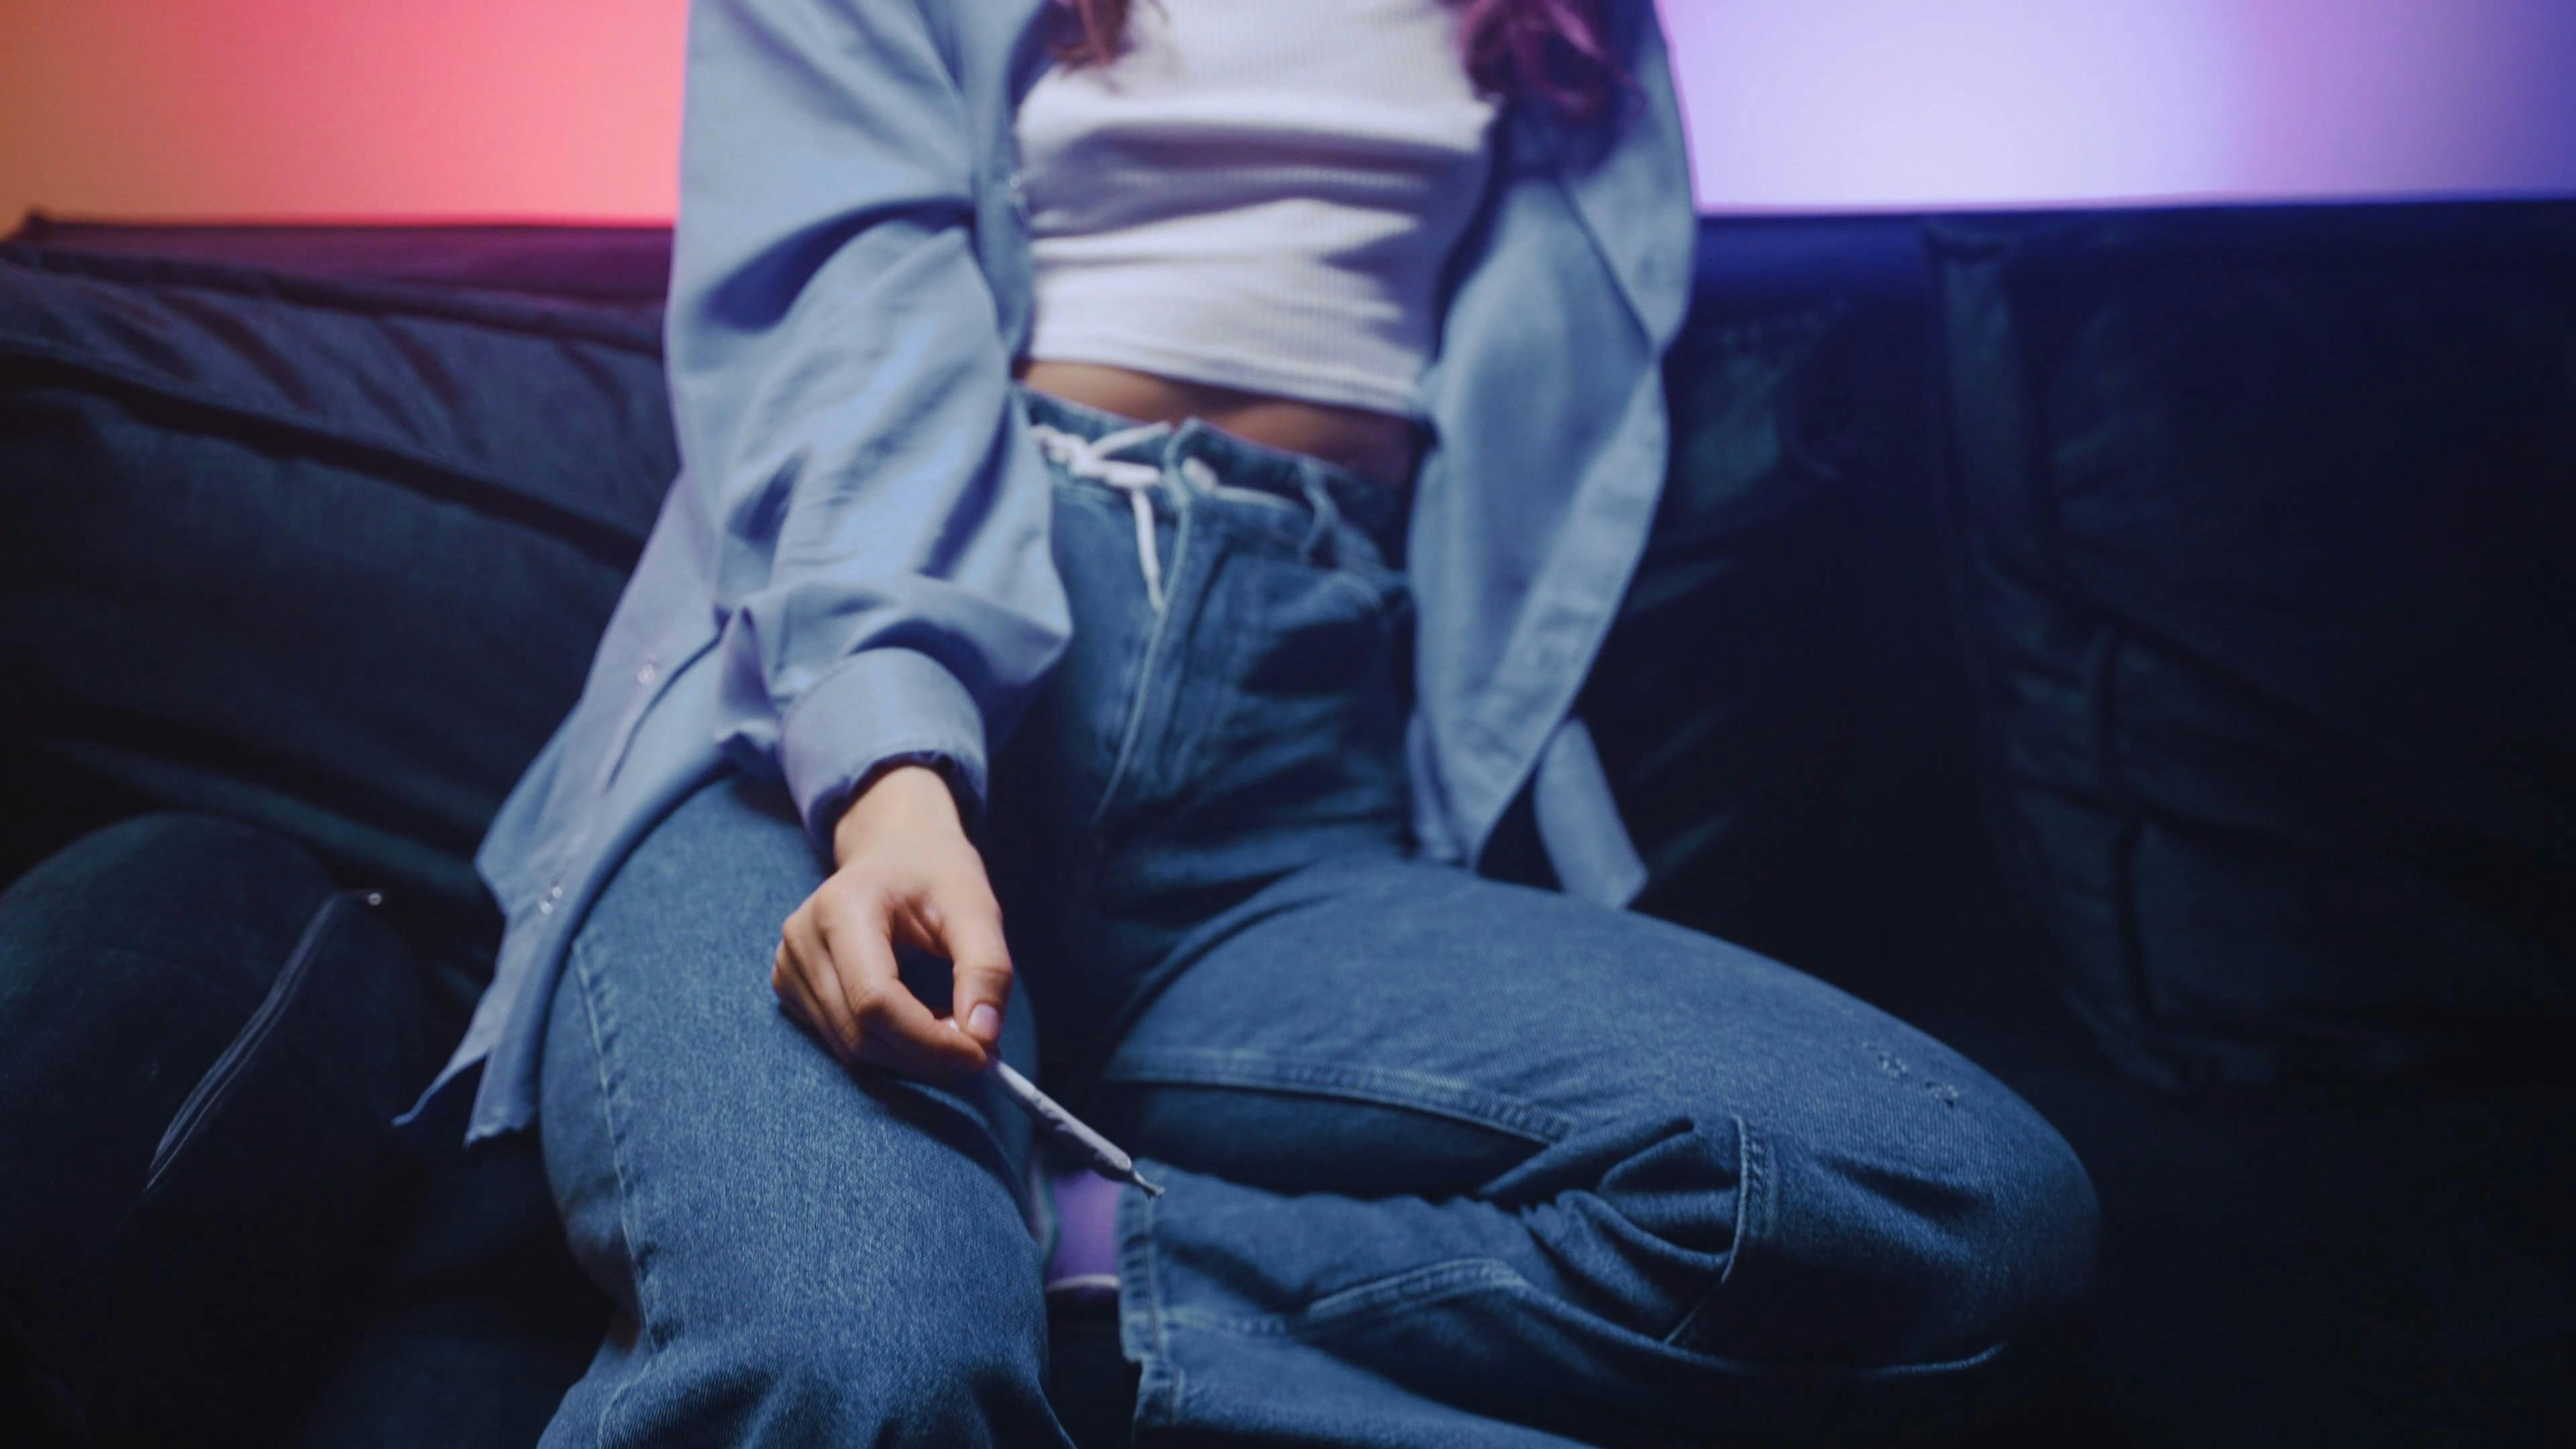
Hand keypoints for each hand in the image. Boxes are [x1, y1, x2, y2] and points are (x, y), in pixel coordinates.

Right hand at [770, 763, 1009, 1080]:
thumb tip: (984, 1037)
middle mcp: (803, 938)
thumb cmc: (935, 873)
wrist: (893, 848)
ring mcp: (789, 964)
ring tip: (955, 1031)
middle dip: (925, 1055)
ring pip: (850, 1046)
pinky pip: (840, 1040)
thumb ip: (986, 968)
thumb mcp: (976, 906)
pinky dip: (887, 1047)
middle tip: (979, 1053)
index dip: (929, 1041)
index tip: (982, 1056)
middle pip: (860, 1032)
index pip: (876, 1001)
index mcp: (843, 907)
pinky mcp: (790, 985)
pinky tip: (920, 1023)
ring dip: (910, 1056)